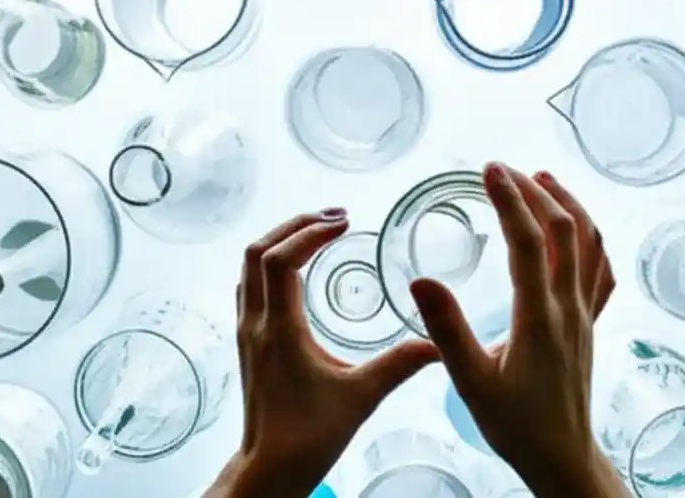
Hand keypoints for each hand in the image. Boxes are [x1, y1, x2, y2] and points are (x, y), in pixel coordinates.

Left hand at [206, 209, 439, 497]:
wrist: (270, 468)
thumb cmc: (309, 436)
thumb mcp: (362, 397)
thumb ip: (400, 365)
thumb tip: (438, 344)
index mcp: (279, 331)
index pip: (282, 261)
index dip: (310, 233)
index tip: (344, 222)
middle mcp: (256, 324)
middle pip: (258, 252)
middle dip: (294, 225)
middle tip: (333, 217)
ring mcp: (247, 332)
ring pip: (249, 267)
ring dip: (279, 241)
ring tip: (316, 231)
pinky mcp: (248, 342)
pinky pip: (250, 286)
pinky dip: (271, 264)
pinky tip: (299, 269)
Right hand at [410, 164, 625, 496]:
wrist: (561, 455)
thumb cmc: (515, 424)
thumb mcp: (470, 381)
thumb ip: (447, 330)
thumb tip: (421, 280)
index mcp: (538, 318)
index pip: (527, 242)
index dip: (509, 200)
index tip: (489, 170)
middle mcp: (569, 309)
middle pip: (564, 231)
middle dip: (536, 192)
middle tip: (505, 170)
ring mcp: (585, 315)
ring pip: (590, 244)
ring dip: (568, 205)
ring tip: (543, 179)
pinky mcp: (590, 324)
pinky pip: (601, 270)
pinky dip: (589, 238)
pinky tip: (575, 227)